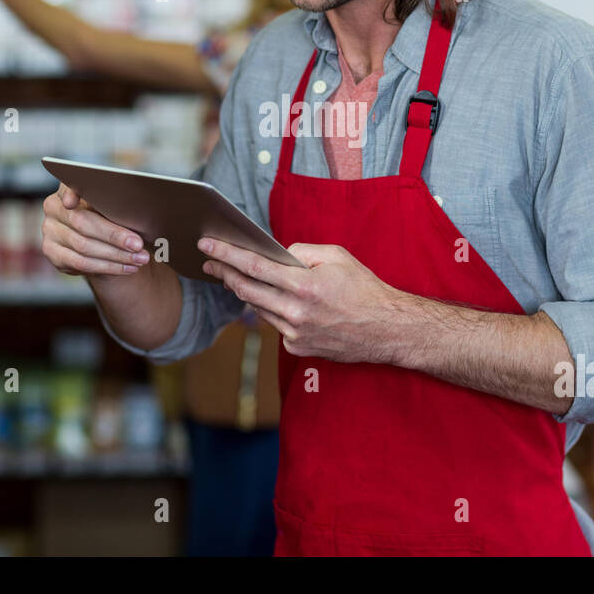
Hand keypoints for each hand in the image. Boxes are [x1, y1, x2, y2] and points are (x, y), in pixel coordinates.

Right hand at [42, 183, 150, 278]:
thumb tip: (140, 207)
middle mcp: (54, 207)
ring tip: (139, 258)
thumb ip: (118, 204)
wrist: (102, 241)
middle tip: (138, 244)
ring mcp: (50, 231)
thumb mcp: (115, 206)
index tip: (73, 201)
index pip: (67, 187)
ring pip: (84, 246)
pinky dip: (108, 267)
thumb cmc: (112, 217)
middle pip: (82, 223)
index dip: (71, 193)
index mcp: (68, 188)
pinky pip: (81, 263)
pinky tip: (127, 267)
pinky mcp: (52, 252)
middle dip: (114, 236)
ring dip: (116, 255)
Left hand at [199, 238, 409, 364]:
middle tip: (210, 262)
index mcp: (305, 285)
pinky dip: (272, 310)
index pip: (254, 267)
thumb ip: (302, 251)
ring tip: (234, 276)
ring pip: (257, 308)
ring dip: (245, 291)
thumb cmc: (365, 289)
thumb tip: (278, 254)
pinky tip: (277, 301)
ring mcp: (294, 334)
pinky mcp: (297, 348)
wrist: (386, 329)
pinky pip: (275, 325)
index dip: (226, 254)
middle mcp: (295, 313)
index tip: (207, 245)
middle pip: (246, 289)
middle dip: (224, 273)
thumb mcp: (338, 256)